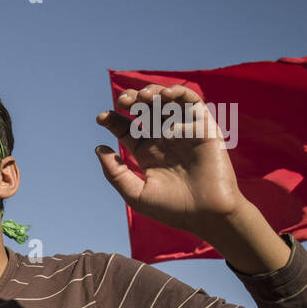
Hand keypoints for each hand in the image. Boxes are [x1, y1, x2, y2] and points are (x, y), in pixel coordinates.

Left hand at [95, 84, 245, 236]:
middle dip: (132, 100)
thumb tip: (98, 148)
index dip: (113, 120)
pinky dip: (180, 93)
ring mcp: (184, 132)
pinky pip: (192, 103)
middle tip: (123, 101)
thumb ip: (115, 173)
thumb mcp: (136, 193)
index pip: (126, 129)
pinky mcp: (204, 127)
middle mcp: (164, 139)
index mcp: (147, 153)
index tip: (101, 118)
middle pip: (144, 110)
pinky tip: (166, 94)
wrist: (208, 214)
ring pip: (166, 102)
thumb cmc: (173, 209)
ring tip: (143, 96)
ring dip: (154, 93)